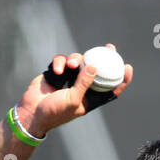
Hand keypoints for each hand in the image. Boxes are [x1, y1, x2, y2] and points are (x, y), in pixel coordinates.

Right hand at [16, 46, 132, 136]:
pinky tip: (57, 70)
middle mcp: (81, 88)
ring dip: (76, 59)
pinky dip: (60, 63)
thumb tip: (95, 67)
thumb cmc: (54, 112)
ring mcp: (69, 79)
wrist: (32, 112)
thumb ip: (84, 83)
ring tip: (71, 65)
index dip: (120, 79)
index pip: (109, 89)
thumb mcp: (73, 100)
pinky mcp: (56, 72)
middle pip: (96, 70)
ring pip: (79, 62)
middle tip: (110, 47)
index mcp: (90, 99)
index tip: (128, 67)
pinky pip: (62, 61)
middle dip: (103, 58)